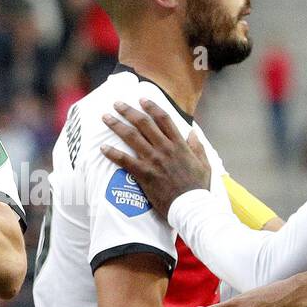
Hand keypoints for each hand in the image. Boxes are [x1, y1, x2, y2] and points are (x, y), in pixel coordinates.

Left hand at [100, 99, 210, 219]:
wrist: (191, 207)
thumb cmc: (199, 188)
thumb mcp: (204, 164)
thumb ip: (197, 147)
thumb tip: (192, 133)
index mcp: (180, 144)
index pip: (163, 119)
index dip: (151, 106)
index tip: (142, 99)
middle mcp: (165, 148)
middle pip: (143, 123)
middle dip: (128, 111)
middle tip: (116, 103)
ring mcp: (153, 160)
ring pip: (131, 137)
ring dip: (117, 125)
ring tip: (105, 118)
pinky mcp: (144, 174)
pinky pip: (125, 160)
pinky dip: (112, 153)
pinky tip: (102, 147)